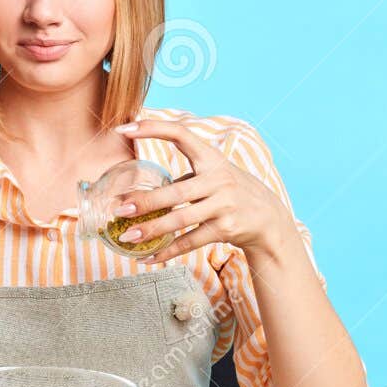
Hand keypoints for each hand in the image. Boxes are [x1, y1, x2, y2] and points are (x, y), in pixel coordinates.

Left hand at [114, 120, 293, 262]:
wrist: (268, 218)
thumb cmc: (230, 191)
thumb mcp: (213, 173)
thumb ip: (185, 176)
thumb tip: (143, 188)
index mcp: (210, 158)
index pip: (180, 134)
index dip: (151, 129)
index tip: (123, 129)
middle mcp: (218, 179)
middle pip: (175, 192)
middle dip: (144, 202)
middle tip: (118, 209)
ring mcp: (223, 205)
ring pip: (180, 220)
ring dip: (151, 230)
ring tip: (126, 237)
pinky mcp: (225, 229)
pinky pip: (190, 242)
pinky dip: (167, 251)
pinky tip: (148, 257)